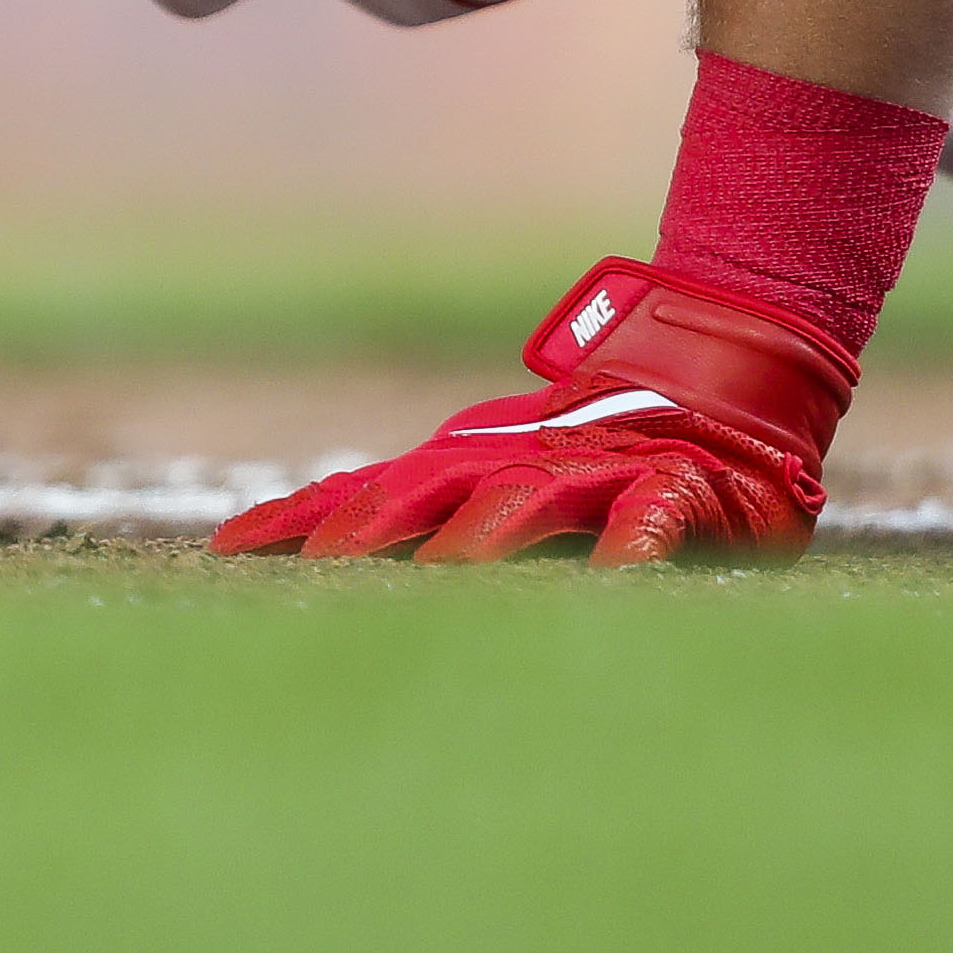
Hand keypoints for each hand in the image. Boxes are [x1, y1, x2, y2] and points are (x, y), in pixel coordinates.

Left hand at [210, 259, 857, 564]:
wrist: (725, 374)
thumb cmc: (598, 449)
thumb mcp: (500, 476)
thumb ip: (429, 513)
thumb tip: (322, 555)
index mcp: (467, 461)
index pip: (365, 489)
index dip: (297, 518)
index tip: (228, 553)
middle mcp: (516, 459)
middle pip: (425, 488)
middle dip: (366, 529)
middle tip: (317, 572)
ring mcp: (595, 469)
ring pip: (526, 500)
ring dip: (482, 538)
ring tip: (444, 578)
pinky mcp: (676, 488)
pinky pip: (650, 519)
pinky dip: (629, 548)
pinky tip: (614, 579)